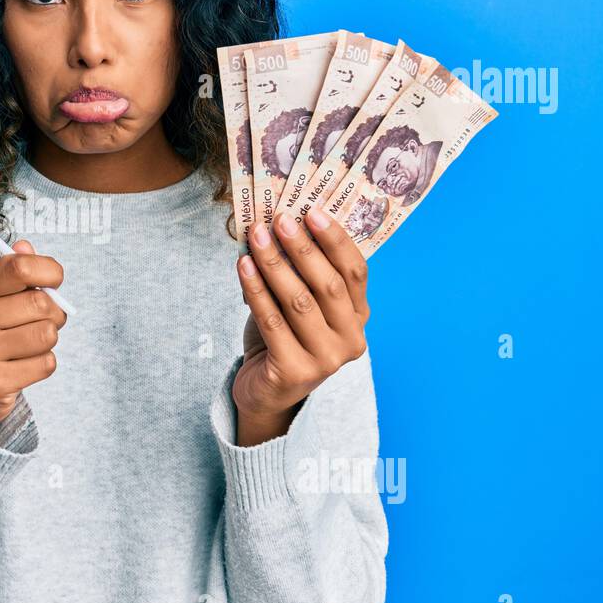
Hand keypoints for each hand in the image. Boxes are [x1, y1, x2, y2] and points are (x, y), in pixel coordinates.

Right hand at [0, 239, 66, 437]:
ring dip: (50, 339)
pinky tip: (25, 365)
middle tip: (46, 320)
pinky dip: (44, 364)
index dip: (48, 270)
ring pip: (46, 334)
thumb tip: (25, 246)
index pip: (19, 267)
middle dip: (54, 312)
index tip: (54, 279)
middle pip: (40, 303)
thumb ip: (14, 271)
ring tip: (32, 343)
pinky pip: (45, 363)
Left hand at [232, 206, 370, 445]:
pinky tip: (243, 266)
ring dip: (274, 263)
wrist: (265, 392)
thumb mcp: (298, 304)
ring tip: (256, 236)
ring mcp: (326, 360)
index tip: (313, 211)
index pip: (355, 272)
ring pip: (298, 300)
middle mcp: (351, 340)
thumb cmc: (282, 338)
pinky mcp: (295, 372)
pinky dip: (256, 289)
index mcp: (359, 318)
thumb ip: (300, 273)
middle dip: (302, 247)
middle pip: (328, 284)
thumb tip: (281, 224)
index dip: (335, 240)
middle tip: (280, 219)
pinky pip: (272, 321)